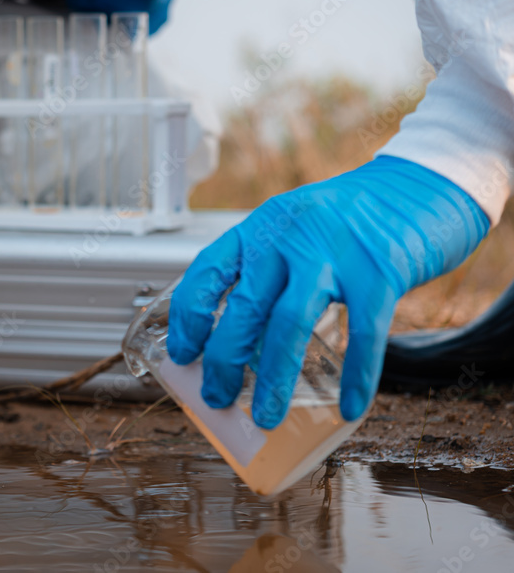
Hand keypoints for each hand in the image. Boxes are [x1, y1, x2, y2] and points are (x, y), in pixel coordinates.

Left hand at [166, 156, 487, 427]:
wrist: (419, 185)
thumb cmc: (350, 219)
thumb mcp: (293, 231)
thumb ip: (267, 274)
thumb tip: (242, 345)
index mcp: (260, 227)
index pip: (207, 272)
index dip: (188, 317)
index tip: (181, 353)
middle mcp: (289, 237)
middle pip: (243, 307)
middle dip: (223, 360)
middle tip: (217, 397)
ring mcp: (335, 253)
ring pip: (290, 324)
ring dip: (274, 378)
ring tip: (266, 416)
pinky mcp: (380, 271)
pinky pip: (364, 333)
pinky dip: (356, 376)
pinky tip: (350, 407)